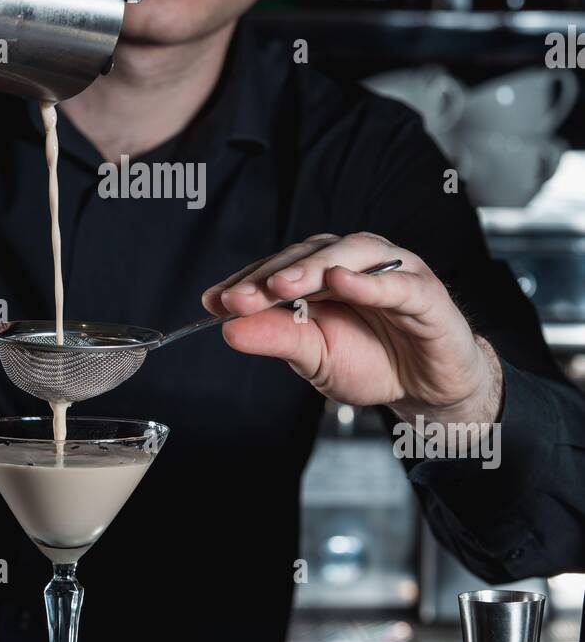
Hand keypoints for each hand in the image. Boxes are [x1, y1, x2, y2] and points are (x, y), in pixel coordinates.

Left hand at [202, 231, 502, 422]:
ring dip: (315, 267)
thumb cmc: (372, 362)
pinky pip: (397, 283)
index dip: (247, 281)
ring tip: (282, 285)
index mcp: (323, 273)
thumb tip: (227, 330)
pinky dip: (370, 283)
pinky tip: (342, 283)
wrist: (427, 388)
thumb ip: (277, 338)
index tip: (214, 302)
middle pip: (310, 253)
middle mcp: (355, 262)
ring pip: (352, 254)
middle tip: (239, 298)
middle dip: (272, 274)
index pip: (280, 266)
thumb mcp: (314, 357)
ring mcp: (392, 272)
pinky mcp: (426, 294)